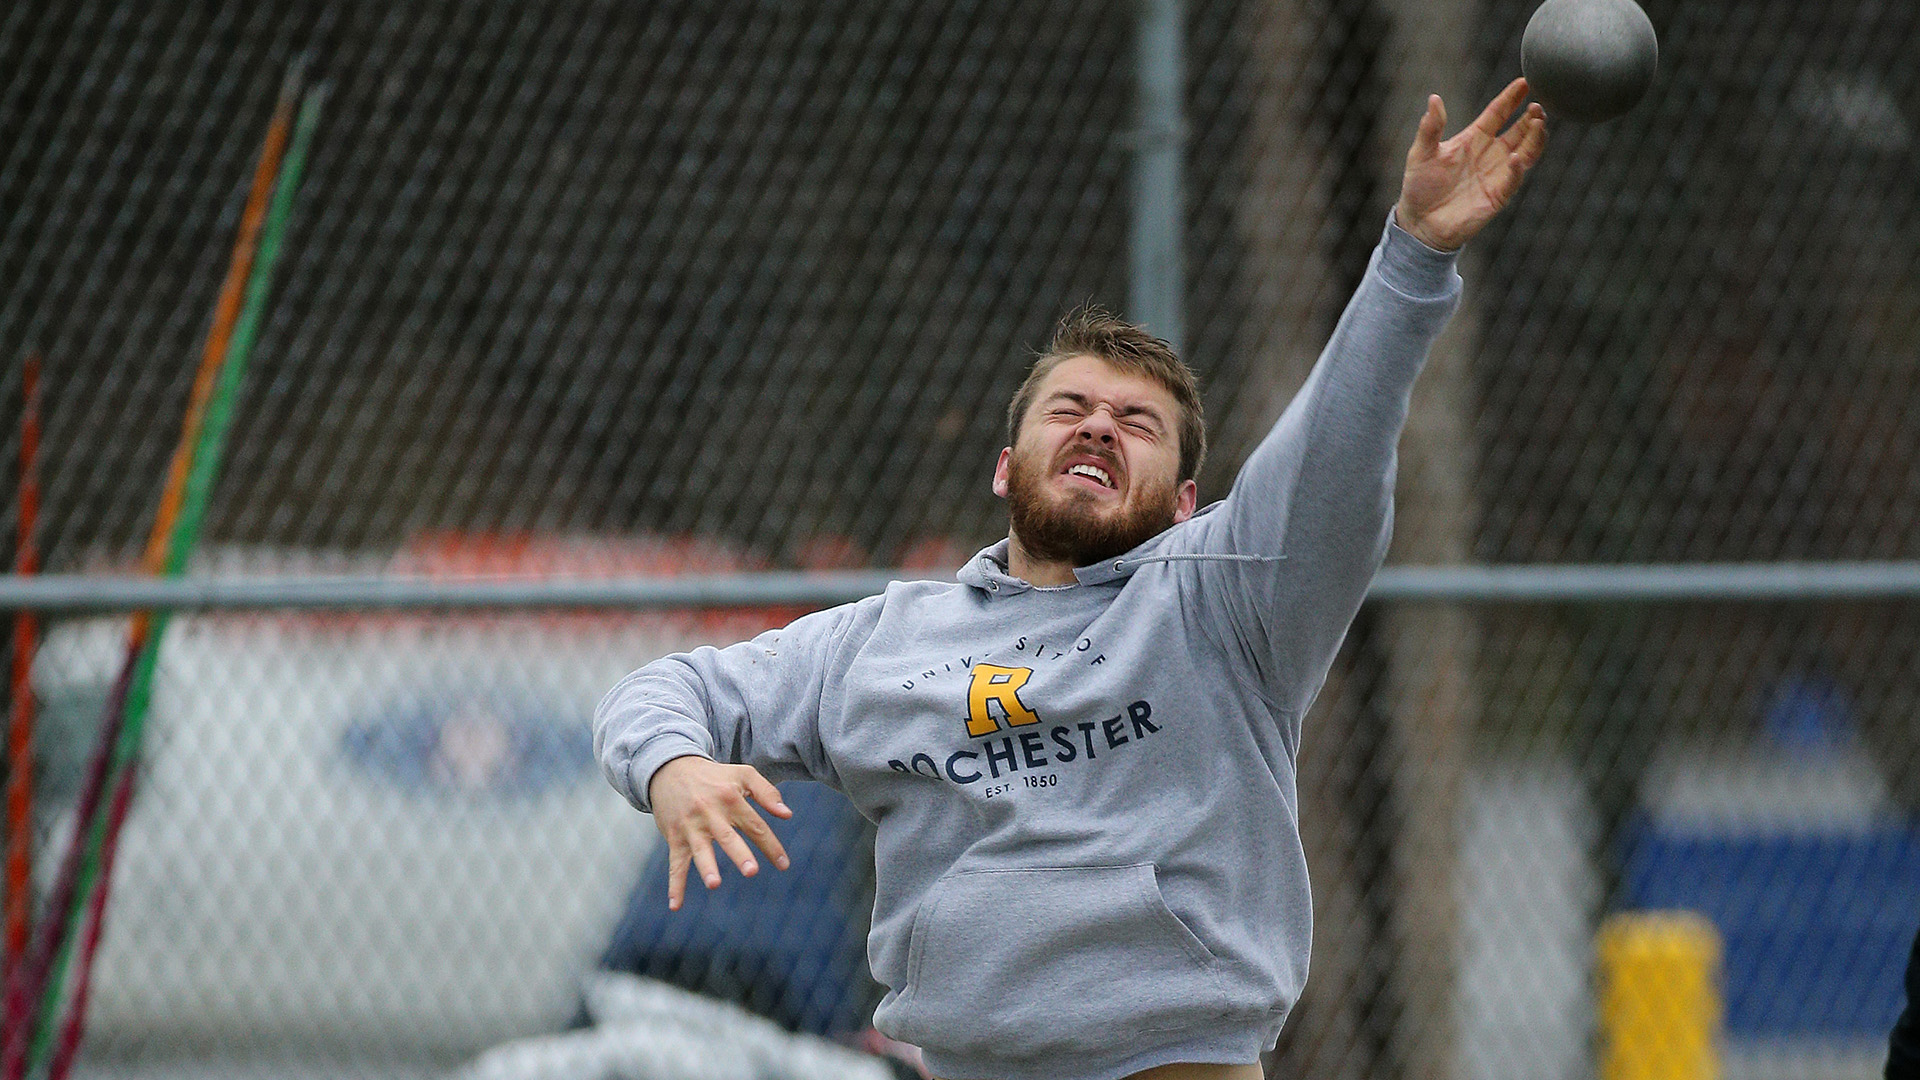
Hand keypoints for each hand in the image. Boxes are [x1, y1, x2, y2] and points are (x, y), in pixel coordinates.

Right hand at [647, 755, 792, 909]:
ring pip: (700, 849)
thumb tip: (787, 815)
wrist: (670, 769)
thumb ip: (767, 792)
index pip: (755, 826)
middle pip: (728, 836)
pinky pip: (675, 863)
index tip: (784, 865)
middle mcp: (711, 813)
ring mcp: (691, 826)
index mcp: (731, 799)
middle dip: (739, 854)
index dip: (771, 846)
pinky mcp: (674, 836)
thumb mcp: (742, 775)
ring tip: (714, 884)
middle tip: (752, 870)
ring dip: (707, 866)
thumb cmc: (714, 777)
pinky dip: (675, 885)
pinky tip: (675, 905)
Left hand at [1394, 77, 1547, 251]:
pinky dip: (1517, 168)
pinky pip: (1513, 179)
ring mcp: (1496, 173)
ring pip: (1525, 151)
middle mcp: (1490, 153)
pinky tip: (1516, 157)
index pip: (1498, 113)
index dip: (1511, 98)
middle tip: (1538, 105)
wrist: (1419, 223)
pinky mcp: (1497, 195)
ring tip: (1539, 122)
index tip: (1525, 82)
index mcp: (1473, 139)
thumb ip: (1430, 127)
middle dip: (1531, 117)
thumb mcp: (1421, 153)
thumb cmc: (1420, 187)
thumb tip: (1433, 99)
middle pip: (1519, 130)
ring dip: (1534, 138)